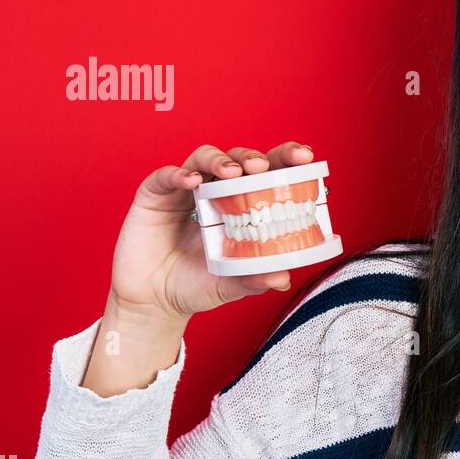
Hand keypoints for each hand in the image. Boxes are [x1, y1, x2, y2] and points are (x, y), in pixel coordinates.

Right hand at [107, 141, 317, 323]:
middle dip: (253, 157)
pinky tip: (192, 181)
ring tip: (232, 172)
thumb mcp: (231, 284)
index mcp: (242, 207)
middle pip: (238, 159)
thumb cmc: (197, 285)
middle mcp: (216, 192)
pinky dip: (179, 173)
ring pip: (204, 158)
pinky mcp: (154, 195)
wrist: (154, 302)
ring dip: (220, 160)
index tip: (305, 157)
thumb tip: (283, 278)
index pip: (267, 174)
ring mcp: (185, 191)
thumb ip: (255, 278)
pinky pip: (166, 175)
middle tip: (262, 166)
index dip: (285, 160)